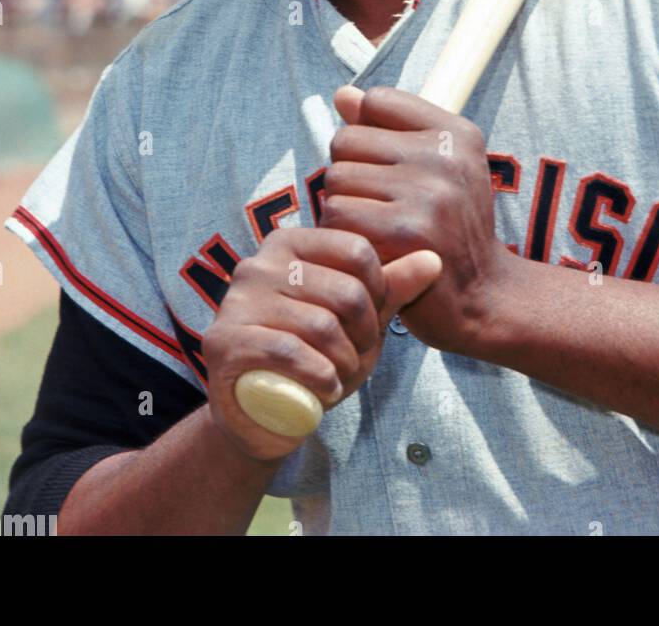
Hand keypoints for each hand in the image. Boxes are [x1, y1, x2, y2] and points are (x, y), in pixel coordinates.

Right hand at [203, 226, 439, 461]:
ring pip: (321, 325)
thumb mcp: (359, 320)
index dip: (379, 293)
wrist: (258, 417)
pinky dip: (320, 378)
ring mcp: (237, 301)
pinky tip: (324, 389)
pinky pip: (290, 353)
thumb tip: (434, 258)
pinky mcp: (224, 341)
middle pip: (345, 291)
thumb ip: (392, 287)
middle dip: (363, 336)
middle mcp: (259, 263)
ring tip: (339, 376)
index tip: (371, 325)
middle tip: (355, 359)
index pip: (358, 250)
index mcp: (291, 242)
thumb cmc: (313, 357)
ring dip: (344, 363)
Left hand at [322, 85, 516, 356]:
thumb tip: (343, 96)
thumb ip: (387, 128)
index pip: (376, 101)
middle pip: (346, 141)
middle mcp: (445, 156)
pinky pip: (337, 217)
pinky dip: (342, 236)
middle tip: (376, 206)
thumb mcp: (437, 167)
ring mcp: (427, 194)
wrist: (483, 295)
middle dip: (348, 175)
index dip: (366, 134)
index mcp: (455, 132)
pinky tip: (369, 249)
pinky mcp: (404, 233)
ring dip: (341, 209)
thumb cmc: (452, 227)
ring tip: (373, 228)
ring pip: (336, 180)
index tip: (384, 167)